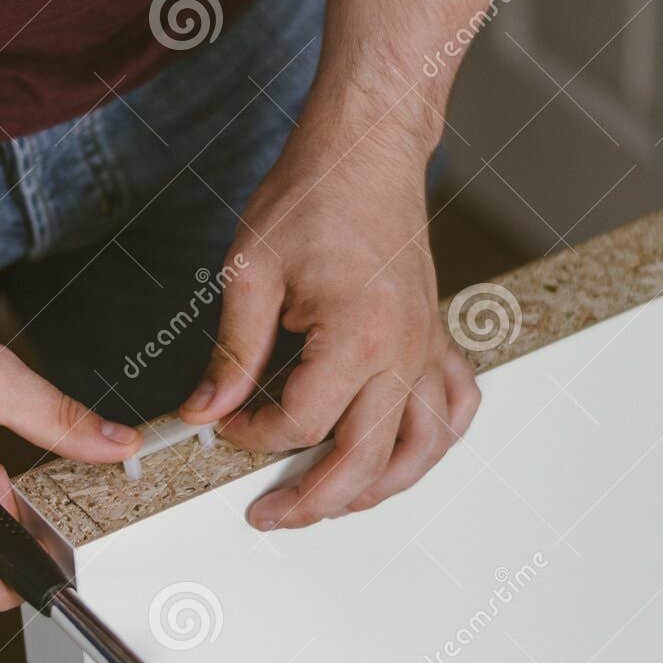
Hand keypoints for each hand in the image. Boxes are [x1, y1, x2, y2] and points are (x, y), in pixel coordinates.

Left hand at [177, 109, 479, 528]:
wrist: (367, 148)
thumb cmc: (315, 193)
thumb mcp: (251, 271)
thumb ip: (233, 352)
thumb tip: (206, 410)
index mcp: (357, 336)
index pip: (301, 424)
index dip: (253, 439)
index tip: (224, 427)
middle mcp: (404, 352)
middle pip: (365, 460)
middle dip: (313, 501)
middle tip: (270, 514)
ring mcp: (428, 348)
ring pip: (422, 450)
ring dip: (379, 489)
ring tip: (334, 501)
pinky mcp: (437, 338)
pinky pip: (456, 406)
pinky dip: (435, 441)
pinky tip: (402, 452)